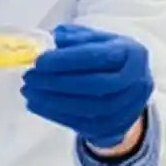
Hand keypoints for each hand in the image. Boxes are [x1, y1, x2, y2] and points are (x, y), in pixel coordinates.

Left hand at [21, 24, 152, 149]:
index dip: (67, 60)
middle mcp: (136, 81)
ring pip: (88, 108)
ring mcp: (128, 108)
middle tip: (30, 78)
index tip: (39, 62)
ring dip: (53, 100)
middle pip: (95, 86)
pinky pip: (82, 124)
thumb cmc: (108, 59)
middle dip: (57, 82)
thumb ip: (75, 38)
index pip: (98, 57)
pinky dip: (55, 114)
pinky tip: (37, 104)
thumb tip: (50, 41)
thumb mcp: (97, 40)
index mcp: (132, 53)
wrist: (128, 89)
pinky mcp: (115, 128)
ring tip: (29, 91)